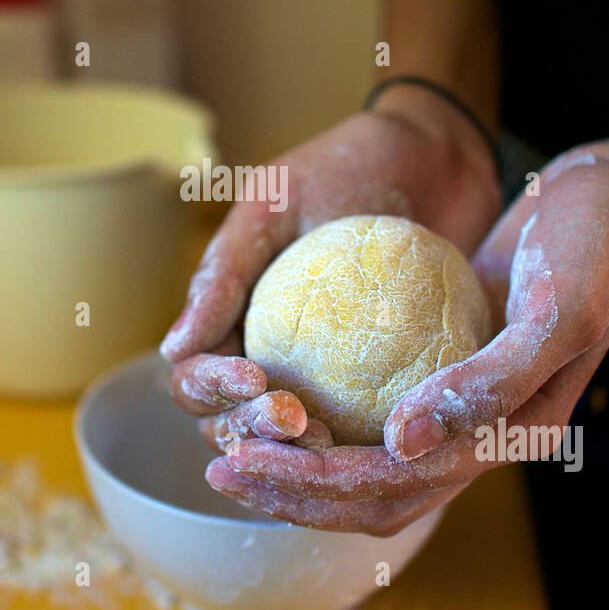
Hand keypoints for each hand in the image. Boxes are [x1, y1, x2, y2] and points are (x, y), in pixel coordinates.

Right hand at [162, 86, 502, 467]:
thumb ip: (224, 272)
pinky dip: (361, 445)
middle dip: (250, 432)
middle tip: (296, 420)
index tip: (254, 376)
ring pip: (288, 442)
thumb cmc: (347, 165)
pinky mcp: (382, 384)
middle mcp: (270, 354)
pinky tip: (383, 443)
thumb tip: (171, 349)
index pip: (195, 375)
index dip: (212, 388)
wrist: (437, 156)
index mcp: (231, 317)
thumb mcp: (276, 202)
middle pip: (232, 421)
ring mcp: (324, 375)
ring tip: (330, 442)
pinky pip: (362, 429)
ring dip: (296, 453)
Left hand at [208, 138, 608, 534]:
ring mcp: (460, 404)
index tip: (244, 462)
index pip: (396, 486)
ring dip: (304, 464)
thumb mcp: (558, 311)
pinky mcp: (443, 367)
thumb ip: (488, 384)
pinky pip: (375, 408)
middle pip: (374, 490)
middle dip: (293, 490)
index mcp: (509, 436)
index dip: (315, 486)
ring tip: (237, 442)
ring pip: (369, 460)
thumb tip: (400, 442)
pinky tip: (279, 390)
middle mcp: (480, 433)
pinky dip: (327, 417)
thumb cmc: (594, 247)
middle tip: (221, 466)